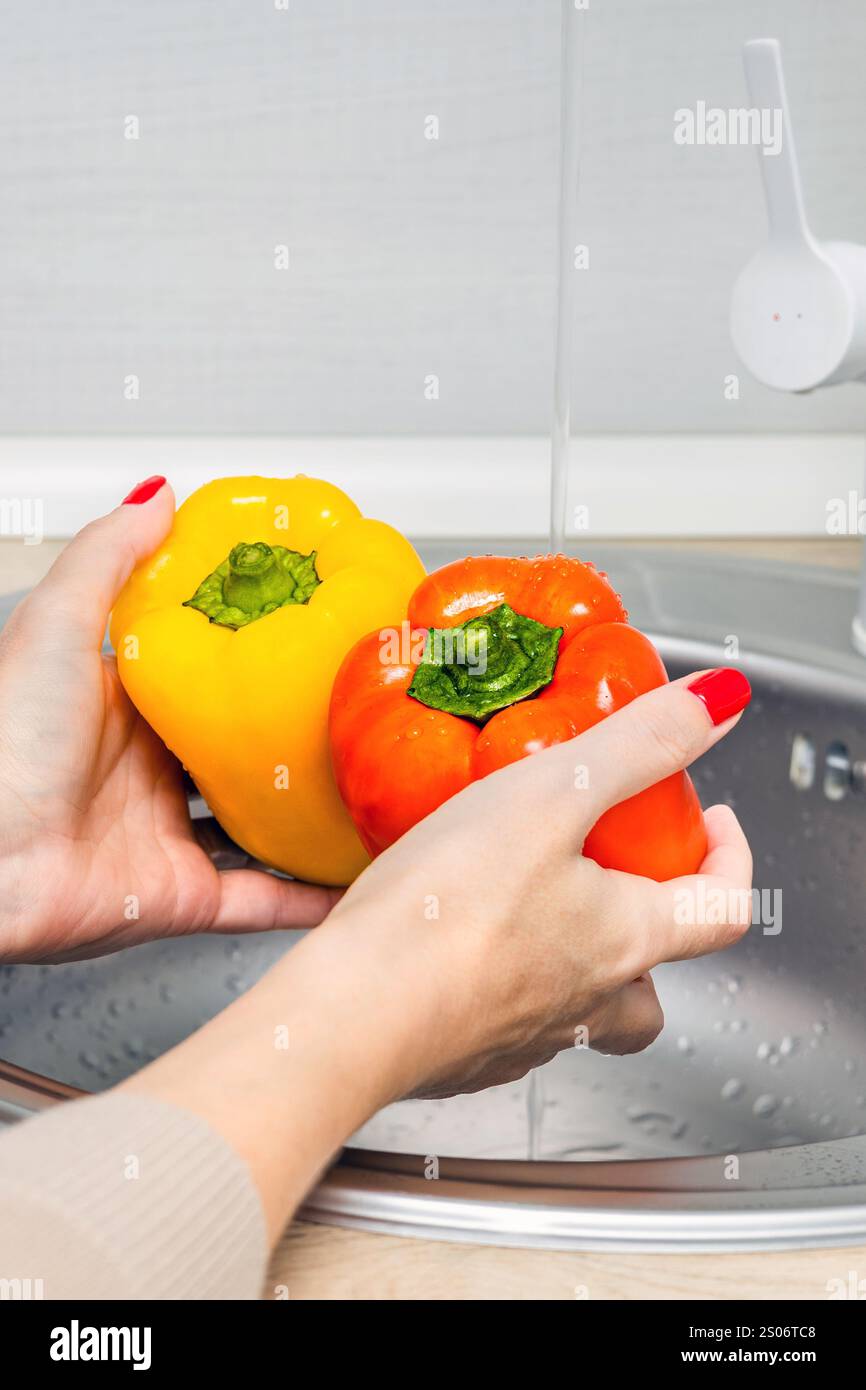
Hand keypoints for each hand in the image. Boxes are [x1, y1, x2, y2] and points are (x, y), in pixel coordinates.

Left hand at [0, 478, 339, 962]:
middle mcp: (145, 772)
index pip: (204, 676)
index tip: (311, 631)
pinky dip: (307, 897)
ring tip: (371, 790)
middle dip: (295, 734)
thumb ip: (108, 558)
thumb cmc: (0, 745)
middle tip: (358, 709)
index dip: (256, 655)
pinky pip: (258, 899)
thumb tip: (157, 497)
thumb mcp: (53, 625)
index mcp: (122, 708)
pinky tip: (350, 876)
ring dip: (310, 814)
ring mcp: (164, 835)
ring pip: (259, 824)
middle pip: (239, 750)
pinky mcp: (178, 896)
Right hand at [325, 667, 751, 1097]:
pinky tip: (447, 940)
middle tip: (619, 875)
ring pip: (578, 1010)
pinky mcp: (460, 1055)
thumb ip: (637, 745)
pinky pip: (499, 1021)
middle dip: (650, 929)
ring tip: (529, 903)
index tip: (712, 821)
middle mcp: (585, 1003)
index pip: (723, 911)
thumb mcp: (552, 794)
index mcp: (624, 940)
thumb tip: (717, 701)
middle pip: (654, 984)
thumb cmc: (447, 911)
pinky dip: (492, 979)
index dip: (732, 859)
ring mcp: (522, 1038)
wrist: (351, 1017)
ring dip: (573, 961)